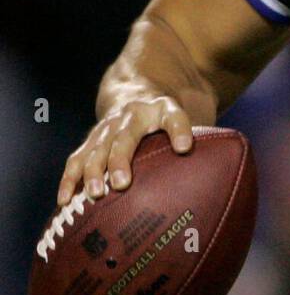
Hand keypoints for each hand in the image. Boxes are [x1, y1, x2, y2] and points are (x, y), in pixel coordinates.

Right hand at [57, 96, 192, 206]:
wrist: (135, 94)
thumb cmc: (166, 121)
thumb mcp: (183, 122)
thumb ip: (199, 143)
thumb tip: (219, 183)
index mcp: (162, 109)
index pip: (174, 117)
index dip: (179, 130)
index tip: (185, 148)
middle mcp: (132, 115)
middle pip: (125, 136)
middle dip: (120, 160)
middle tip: (121, 184)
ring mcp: (108, 126)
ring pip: (97, 147)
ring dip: (93, 171)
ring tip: (94, 194)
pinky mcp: (92, 140)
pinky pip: (77, 158)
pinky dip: (70, 179)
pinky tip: (65, 200)